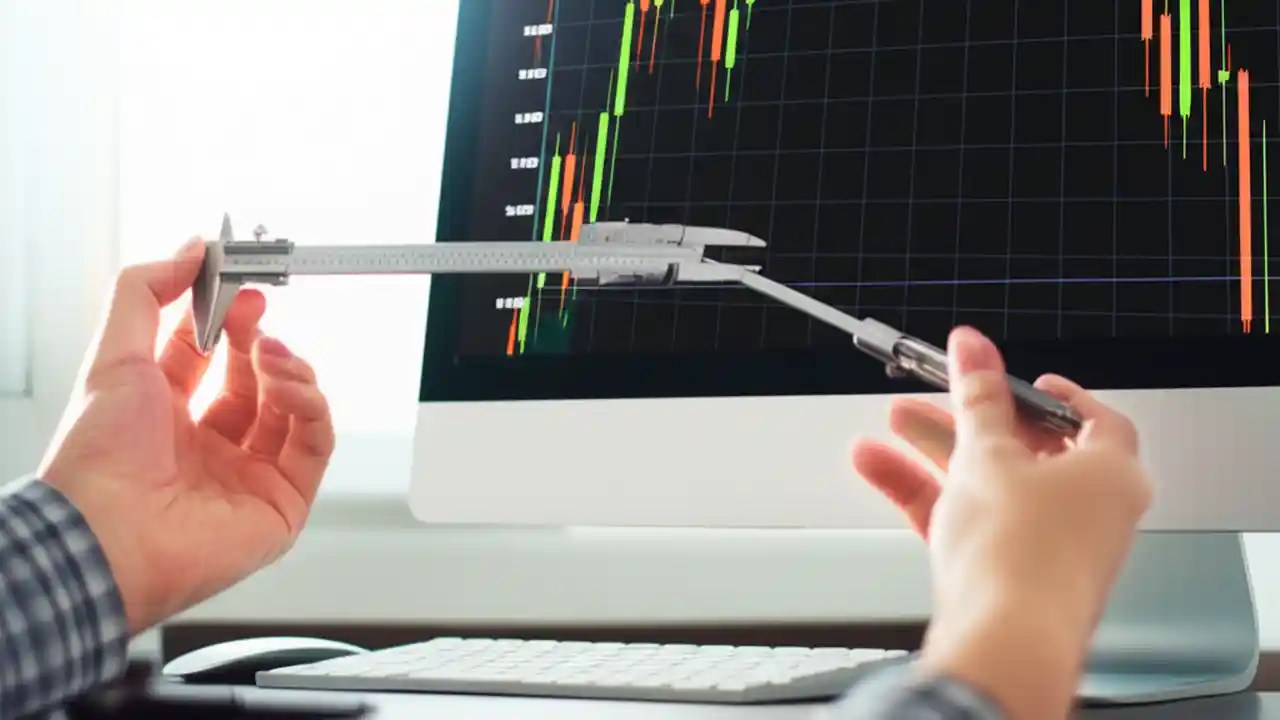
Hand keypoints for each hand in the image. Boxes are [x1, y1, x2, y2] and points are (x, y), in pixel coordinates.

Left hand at [39, 238, 334, 633]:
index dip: (226, 320)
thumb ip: (145, 291)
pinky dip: (310, 406)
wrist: (105, 535)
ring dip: (289, 371)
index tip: (238, 288)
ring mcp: (246, 478)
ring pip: (292, 411)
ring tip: (270, 352)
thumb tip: (189, 250)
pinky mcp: (281, 506)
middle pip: (255, 382)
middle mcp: (206, 450)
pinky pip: (314, 445)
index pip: (207, 358)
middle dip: (262, 342)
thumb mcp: (112, 354)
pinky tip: (286, 383)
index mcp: (163, 421)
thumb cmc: (96, 462)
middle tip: (259, 314)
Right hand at [851, 327, 1150, 719]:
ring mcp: (1048, 546)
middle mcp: (1089, 512)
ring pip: (990, 484)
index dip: (1053, 395)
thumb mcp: (989, 454)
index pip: (1093, 419)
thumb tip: (975, 350)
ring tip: (893, 424)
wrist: (1002, 642)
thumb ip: (977, 397)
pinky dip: (928, 493)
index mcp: (1110, 474)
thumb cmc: (1023, 555)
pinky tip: (882, 468)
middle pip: (1027, 448)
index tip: (1019, 382)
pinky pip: (967, 520)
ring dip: (937, 451)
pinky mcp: (1006, 574)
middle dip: (970, 418)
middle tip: (935, 392)